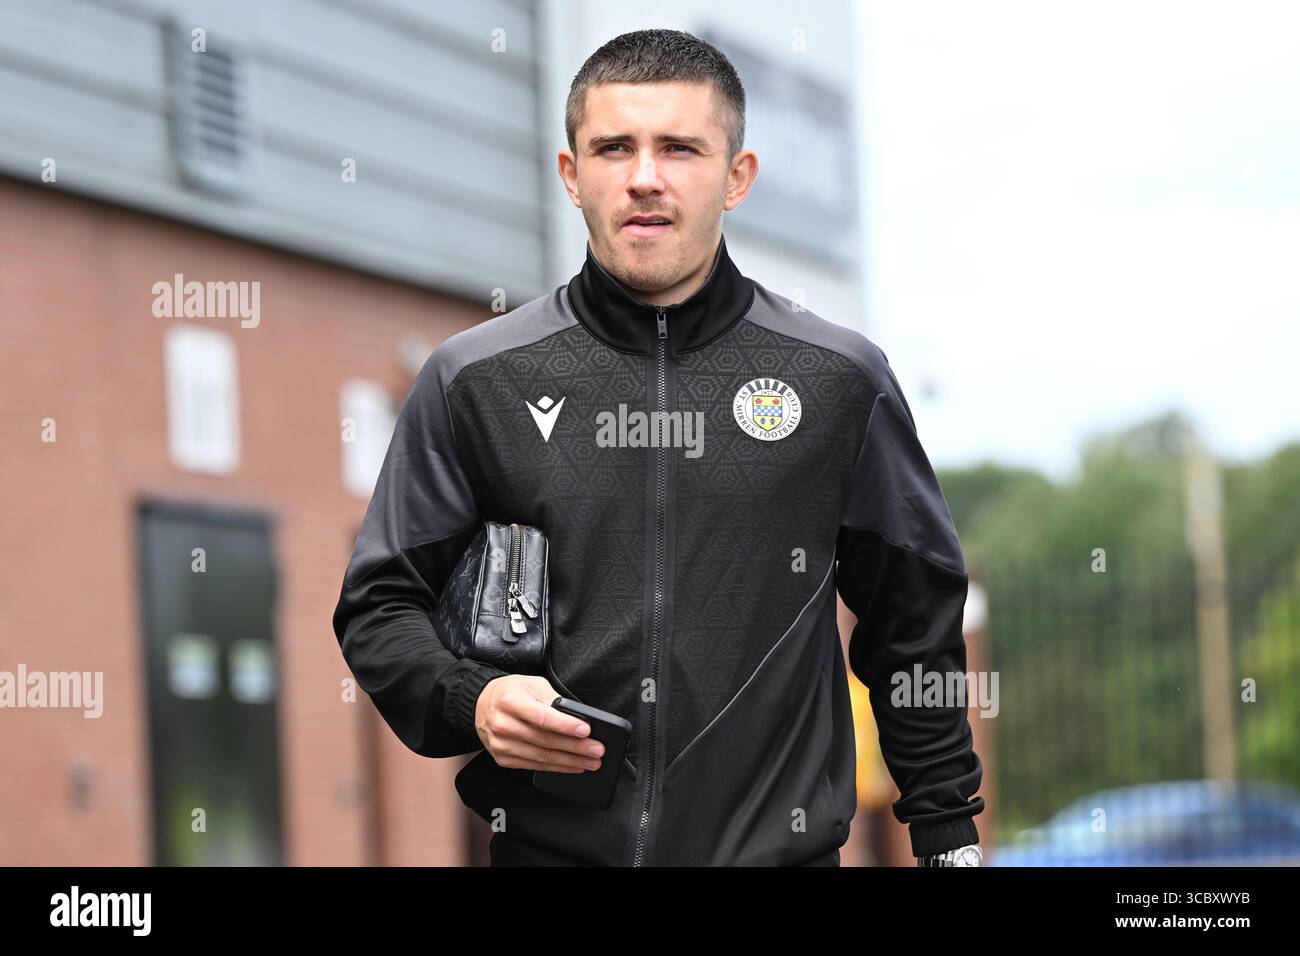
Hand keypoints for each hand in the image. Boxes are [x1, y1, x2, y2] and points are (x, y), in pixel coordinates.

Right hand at [474, 674, 605, 772]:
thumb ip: (553, 700)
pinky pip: (534, 766)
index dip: (565, 725)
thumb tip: (578, 718)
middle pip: (544, 740)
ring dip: (569, 762)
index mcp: (509, 700)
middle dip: (575, 747)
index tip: (586, 730)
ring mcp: (501, 744)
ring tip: (590, 762)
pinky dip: (556, 767)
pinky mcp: (503, 758)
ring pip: (541, 757)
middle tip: (596, 750)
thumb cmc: (510, 692)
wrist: (482, 704)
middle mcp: (502, 724)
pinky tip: (572, 766)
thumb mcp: (532, 684)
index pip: (541, 717)